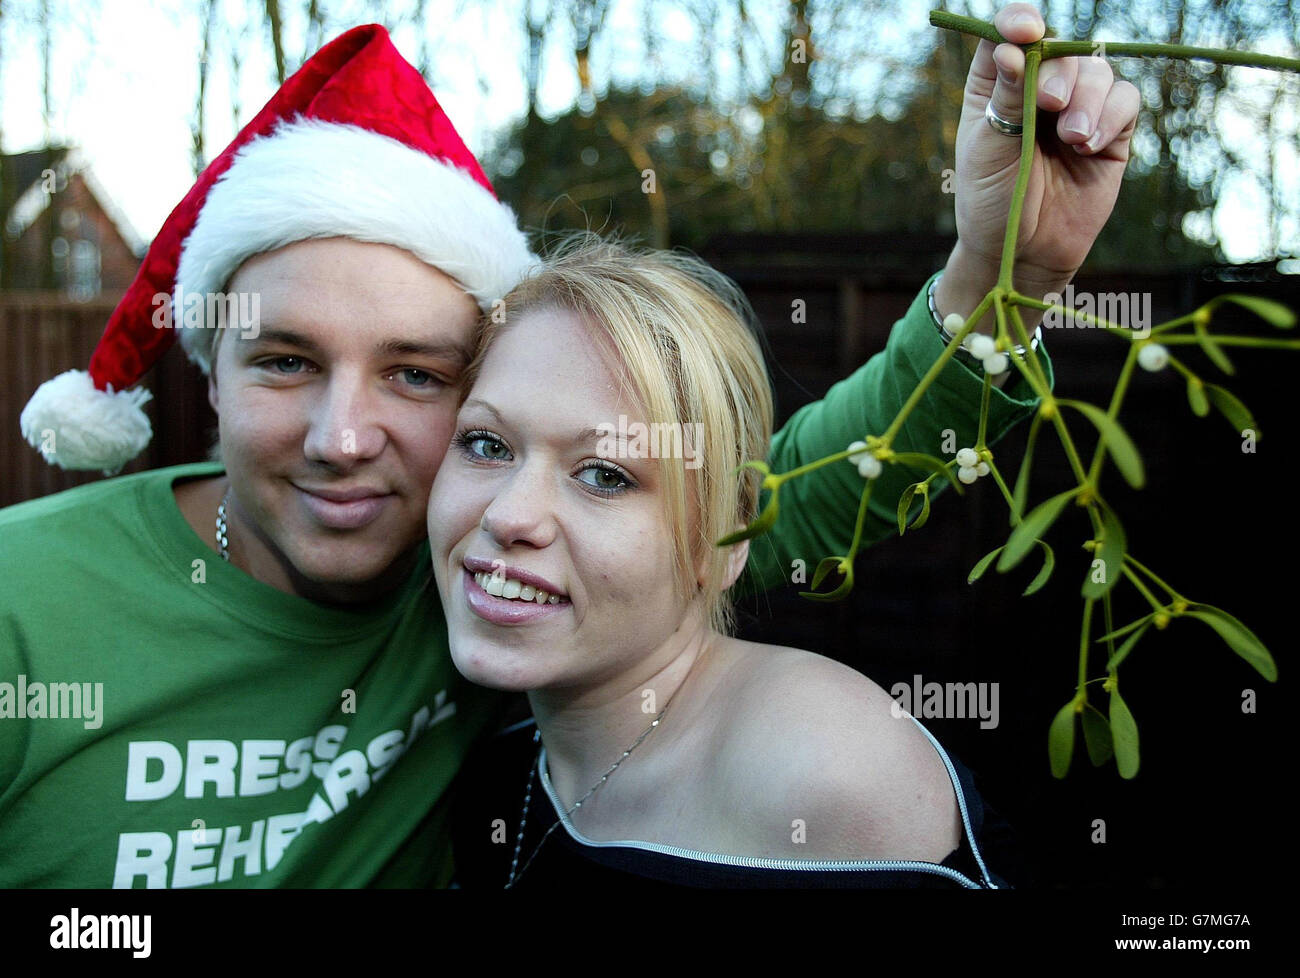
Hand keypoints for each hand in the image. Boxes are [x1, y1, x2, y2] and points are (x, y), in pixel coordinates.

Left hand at [938, 2, 1140, 329]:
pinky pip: (1125, 101)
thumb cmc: (993, 203)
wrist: (1024, 253)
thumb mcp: (987, 151)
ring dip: (1088, 98)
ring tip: (1072, 138)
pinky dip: (1111, 115)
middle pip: (1061, 49)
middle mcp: (1039, 90)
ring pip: (1098, 71)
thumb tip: (1012, 48)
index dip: (1018, 21)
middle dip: (1059, 72)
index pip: (1008, 34)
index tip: (1026, 29)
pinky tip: (1088, 144)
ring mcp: (1078, 109)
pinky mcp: (1111, 133)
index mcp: (996, 86)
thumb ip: (1005, 99)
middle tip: (1048, 104)